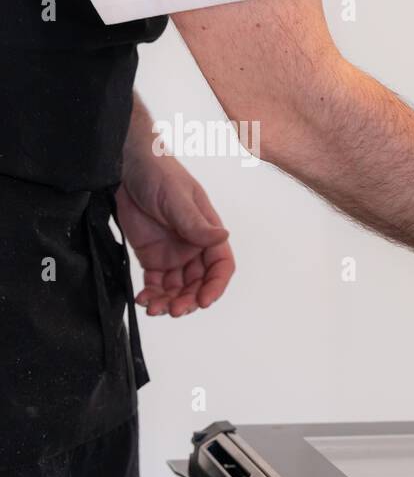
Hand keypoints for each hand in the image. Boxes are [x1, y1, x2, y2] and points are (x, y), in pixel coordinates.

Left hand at [116, 154, 234, 316]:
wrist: (128, 167)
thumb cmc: (160, 174)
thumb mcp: (178, 198)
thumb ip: (195, 223)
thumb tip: (222, 236)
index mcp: (208, 234)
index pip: (220, 267)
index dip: (215, 287)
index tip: (203, 301)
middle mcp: (194, 248)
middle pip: (198, 284)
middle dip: (189, 300)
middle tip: (174, 310)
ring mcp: (173, 254)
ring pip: (177, 288)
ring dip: (169, 302)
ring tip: (154, 309)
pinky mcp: (152, 257)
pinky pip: (155, 283)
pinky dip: (151, 295)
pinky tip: (143, 300)